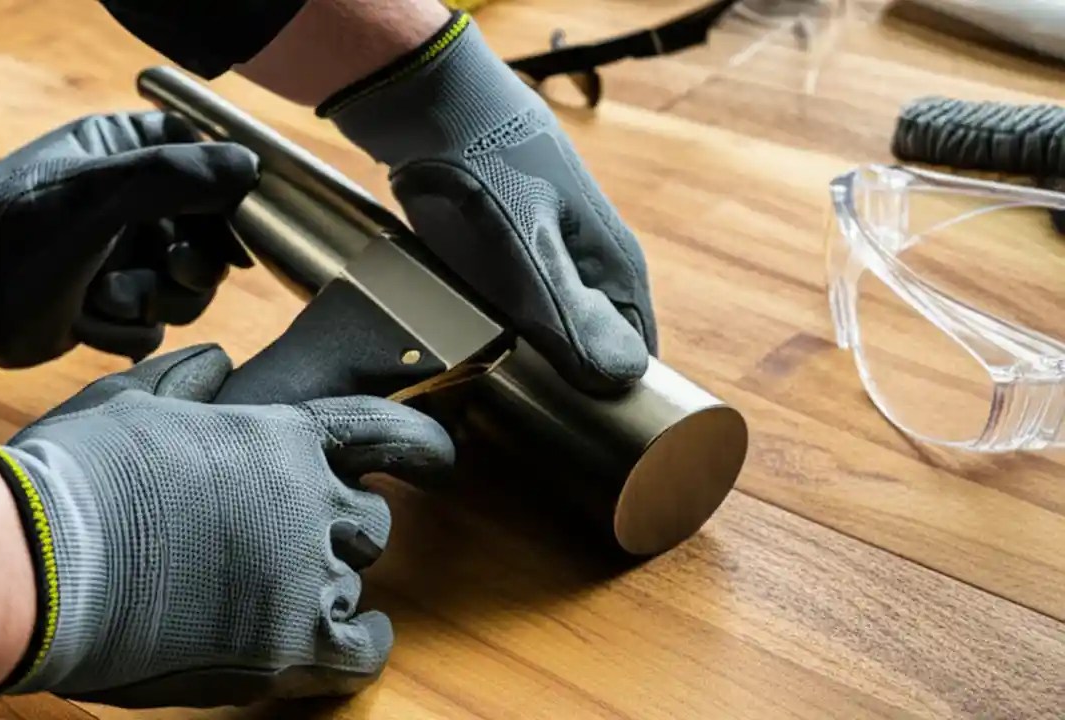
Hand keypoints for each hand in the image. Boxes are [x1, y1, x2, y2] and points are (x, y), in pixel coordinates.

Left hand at [0, 112, 257, 366]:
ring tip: (104, 298)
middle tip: (175, 268)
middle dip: (191, 265)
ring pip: (188, 291)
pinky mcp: (111, 307)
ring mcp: (125, 258)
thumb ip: (182, 176)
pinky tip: (83, 318)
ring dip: (152, 300)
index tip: (234, 229)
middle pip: (211, 240)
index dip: (229, 201)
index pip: (209, 166)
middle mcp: (135, 205)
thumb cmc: (22, 229)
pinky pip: (153, 327)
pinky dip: (122, 329)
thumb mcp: (104, 193)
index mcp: (131, 154)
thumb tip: (252, 170)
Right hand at [0, 345, 453, 707]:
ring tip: (271, 592)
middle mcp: (308, 501)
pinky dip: (361, 646)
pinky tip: (346, 641)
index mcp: (280, 436)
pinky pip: (358, 651)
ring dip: (324, 584)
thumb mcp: (129, 401)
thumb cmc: (73, 476)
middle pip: (367, 521)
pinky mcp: (283, 645)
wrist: (36, 560)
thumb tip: (216, 363)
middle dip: (339, 527)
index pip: (382, 431)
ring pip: (354, 580)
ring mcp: (302, 574)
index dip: (420, 443)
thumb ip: (186, 380)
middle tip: (292, 540)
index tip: (440, 457)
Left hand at [327, 15, 657, 394]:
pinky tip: (478, 354)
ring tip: (501, 395)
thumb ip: (567, 311)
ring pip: (557, 334)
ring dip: (535, 363)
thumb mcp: (527, 245)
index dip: (615, 402)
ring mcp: (553, 264)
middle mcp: (594, 270)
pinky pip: (521, 315)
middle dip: (570, 386)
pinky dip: (505, 337)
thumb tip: (620, 377)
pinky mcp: (514, 260)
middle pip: (596, 349)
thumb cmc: (489, 170)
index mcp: (618, 269)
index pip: (636, 358)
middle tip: (528, 419)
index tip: (580, 438)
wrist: (434, 109)